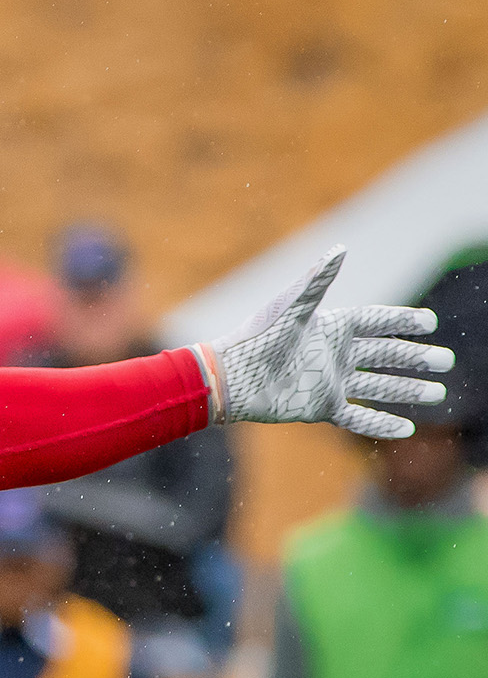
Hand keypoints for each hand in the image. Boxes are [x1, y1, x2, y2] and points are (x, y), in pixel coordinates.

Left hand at [208, 246, 453, 437]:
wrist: (231, 378)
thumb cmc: (257, 337)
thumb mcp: (291, 307)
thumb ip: (317, 281)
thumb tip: (340, 249)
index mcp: (332, 327)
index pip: (377, 322)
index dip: (403, 322)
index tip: (430, 323)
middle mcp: (335, 354)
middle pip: (386, 355)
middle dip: (416, 358)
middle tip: (446, 361)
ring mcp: (330, 381)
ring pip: (378, 387)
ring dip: (407, 390)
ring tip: (438, 393)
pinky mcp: (320, 407)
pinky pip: (358, 417)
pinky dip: (381, 423)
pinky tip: (406, 428)